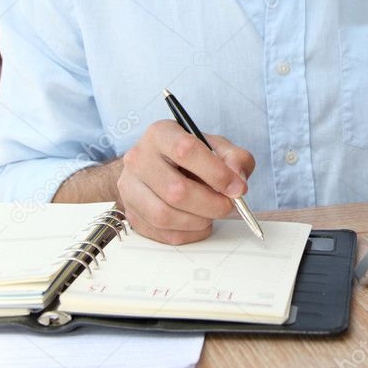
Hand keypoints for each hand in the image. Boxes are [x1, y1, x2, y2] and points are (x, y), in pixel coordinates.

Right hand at [117, 120, 254, 244]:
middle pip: (176, 190)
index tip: (237, 187)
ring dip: (199, 220)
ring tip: (211, 213)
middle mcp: (139, 159)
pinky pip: (163, 234)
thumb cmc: (187, 157)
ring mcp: (130, 188)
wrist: (153, 167)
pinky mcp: (131, 214)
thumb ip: (234, 158)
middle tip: (228, 205)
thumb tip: (238, 180)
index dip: (217, 173)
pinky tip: (198, 222)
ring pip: (165, 216)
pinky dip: (189, 233)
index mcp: (160, 134)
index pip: (186, 151)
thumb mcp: (214, 146)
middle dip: (211, 203)